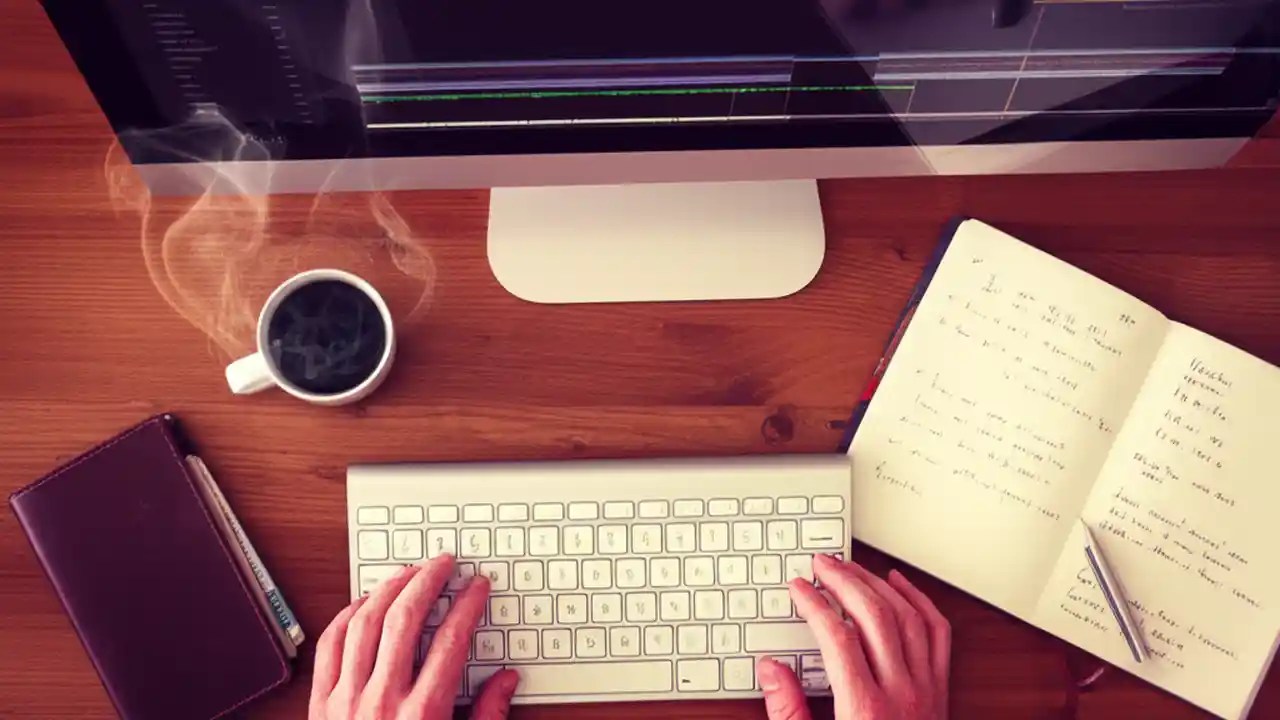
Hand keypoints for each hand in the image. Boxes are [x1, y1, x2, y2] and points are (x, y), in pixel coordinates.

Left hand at [310, 555, 517, 719]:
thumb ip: (488, 718)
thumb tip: (506, 681)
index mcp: (423, 715)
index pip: (451, 640)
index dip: (468, 605)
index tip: (477, 587)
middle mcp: (382, 701)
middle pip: (406, 619)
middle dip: (428, 581)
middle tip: (443, 563)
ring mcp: (346, 701)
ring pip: (364, 624)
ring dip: (388, 590)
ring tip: (407, 573)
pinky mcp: (320, 707)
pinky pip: (329, 646)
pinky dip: (345, 617)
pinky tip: (362, 605)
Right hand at [757, 554, 950, 719]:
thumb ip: (788, 712)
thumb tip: (771, 670)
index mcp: (865, 710)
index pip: (837, 637)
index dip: (814, 604)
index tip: (798, 588)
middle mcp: (901, 695)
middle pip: (875, 616)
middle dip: (845, 581)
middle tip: (821, 565)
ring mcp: (927, 691)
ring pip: (908, 618)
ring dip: (878, 585)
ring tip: (852, 569)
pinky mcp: (941, 693)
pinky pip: (938, 634)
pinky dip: (920, 603)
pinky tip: (901, 586)